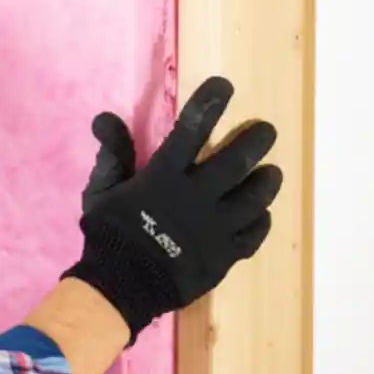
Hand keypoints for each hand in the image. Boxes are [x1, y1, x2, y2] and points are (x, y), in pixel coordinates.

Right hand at [62, 76, 283, 344]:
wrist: (121, 287)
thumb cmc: (108, 234)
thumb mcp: (101, 190)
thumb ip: (112, 154)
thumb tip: (104, 117)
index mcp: (165, 177)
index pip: (192, 129)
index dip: (210, 103)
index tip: (225, 85)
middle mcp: (197, 196)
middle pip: (237, 160)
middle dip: (256, 140)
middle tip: (266, 130)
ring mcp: (216, 227)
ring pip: (255, 197)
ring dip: (266, 180)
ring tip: (271, 172)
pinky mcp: (226, 255)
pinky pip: (255, 234)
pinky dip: (262, 221)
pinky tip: (262, 215)